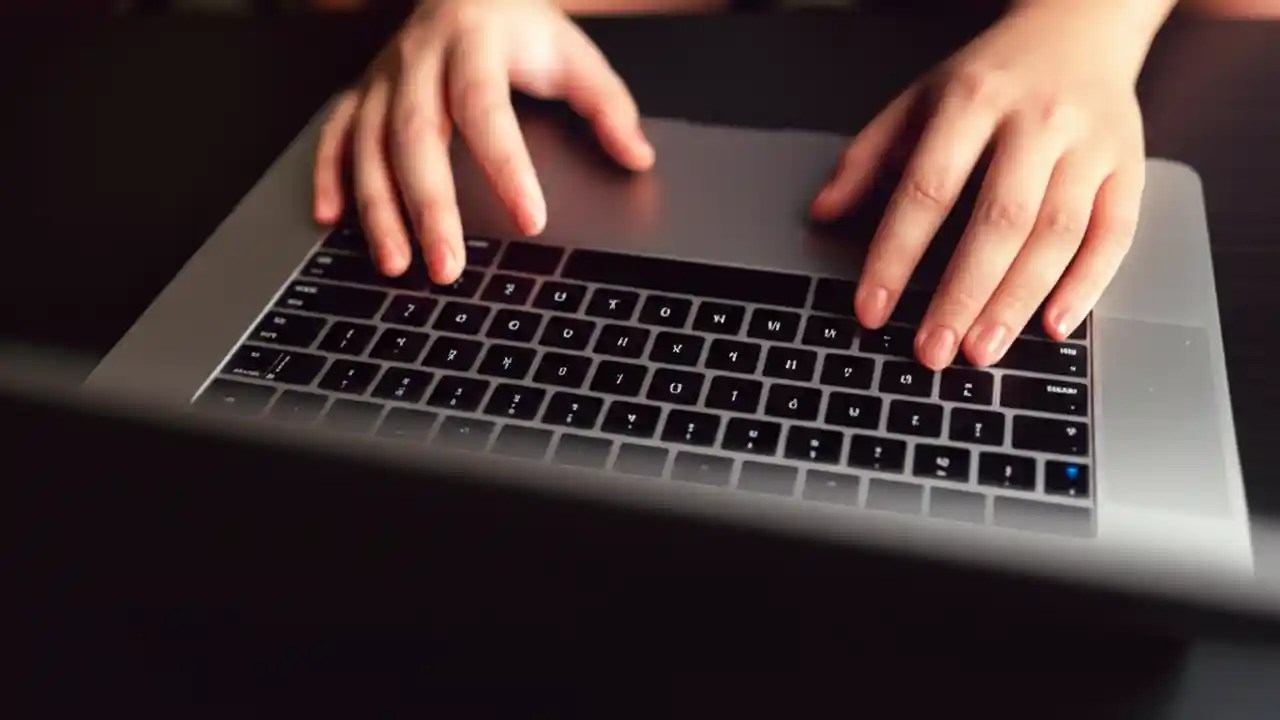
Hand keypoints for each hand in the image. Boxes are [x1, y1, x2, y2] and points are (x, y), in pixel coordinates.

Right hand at [313, 0, 654, 283]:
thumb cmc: (519, 26)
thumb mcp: (572, 54)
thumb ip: (607, 105)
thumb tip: (638, 156)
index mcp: (475, 44)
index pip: (486, 110)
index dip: (506, 167)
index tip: (529, 219)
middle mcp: (420, 59)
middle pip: (418, 138)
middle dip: (430, 209)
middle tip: (448, 267)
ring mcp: (384, 77)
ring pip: (370, 146)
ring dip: (379, 209)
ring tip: (397, 264)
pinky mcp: (362, 92)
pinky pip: (336, 135)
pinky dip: (330, 177)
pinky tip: (332, 220)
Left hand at [811, 0, 1167, 368]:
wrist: (1081, 25)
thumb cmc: (992, 74)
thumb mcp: (919, 98)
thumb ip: (868, 156)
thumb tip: (823, 213)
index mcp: (973, 99)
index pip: (927, 189)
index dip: (895, 255)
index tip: (872, 309)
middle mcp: (1037, 121)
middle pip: (999, 221)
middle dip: (962, 294)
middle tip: (933, 350)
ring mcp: (1090, 144)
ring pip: (1057, 235)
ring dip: (1017, 301)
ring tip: (982, 350)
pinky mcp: (1129, 167)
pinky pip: (1114, 236)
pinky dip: (1086, 286)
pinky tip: (1053, 326)